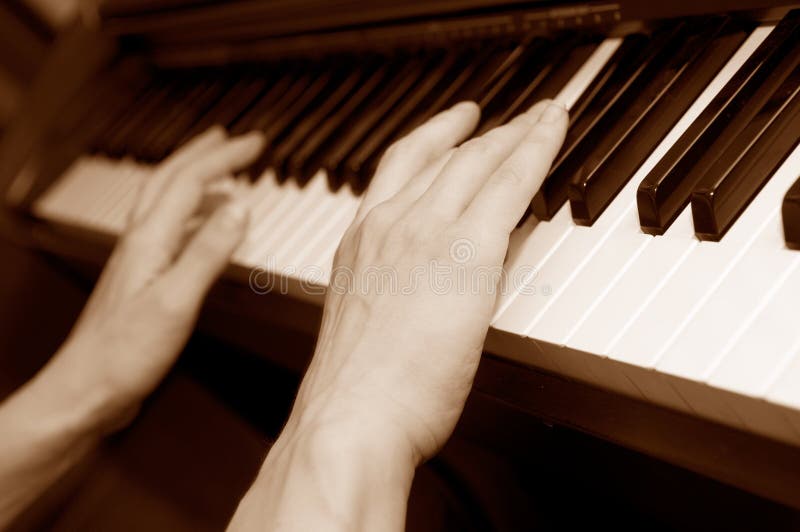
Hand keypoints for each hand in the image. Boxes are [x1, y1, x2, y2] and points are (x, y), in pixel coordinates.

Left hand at [55, 127, 263, 426]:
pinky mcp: (142, 280)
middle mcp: (140, 242)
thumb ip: (208, 252)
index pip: (190, 182)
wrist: (86, 390)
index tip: (256, 144)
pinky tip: (203, 229)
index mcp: (149, 240)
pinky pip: (169, 230)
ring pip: (166, 202)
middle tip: (232, 140)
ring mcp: (138, 260)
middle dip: (204, 154)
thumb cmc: (124, 353)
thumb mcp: (175, 301)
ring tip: (221, 173)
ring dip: (195, 179)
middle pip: (170, 180)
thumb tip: (240, 208)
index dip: (224, 158)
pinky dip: (192, 215)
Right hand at [289, 100, 567, 462]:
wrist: (352, 415)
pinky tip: (554, 131)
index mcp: (360, 239)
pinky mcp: (468, 250)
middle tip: (514, 120)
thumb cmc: (355, 390)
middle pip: (446, 156)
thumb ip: (393, 290)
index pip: (402, 166)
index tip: (457, 123)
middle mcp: (388, 222)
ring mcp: (426, 231)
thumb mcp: (365, 322)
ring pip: (479, 159)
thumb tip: (425, 287)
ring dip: (515, 133)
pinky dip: (537, 148)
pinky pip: (513, 182)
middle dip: (485, 132)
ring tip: (542, 118)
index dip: (435, 136)